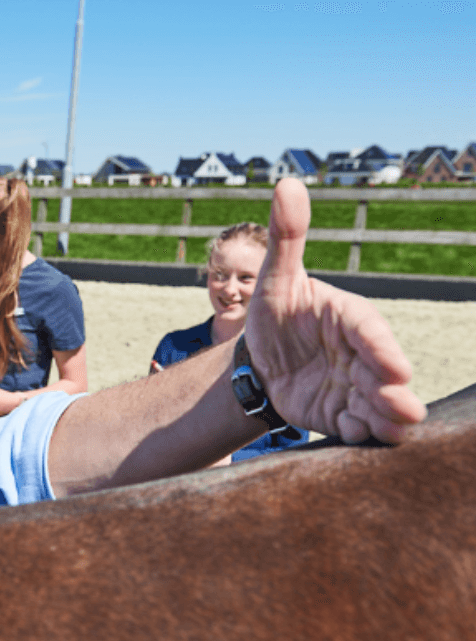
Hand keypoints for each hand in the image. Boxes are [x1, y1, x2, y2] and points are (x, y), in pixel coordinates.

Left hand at [245, 178, 425, 443]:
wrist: (258, 359)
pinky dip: (361, 434)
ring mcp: (353, 385)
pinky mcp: (341, 414)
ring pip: (378, 403)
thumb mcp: (273, 278)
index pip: (370, 331)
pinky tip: (360, 438)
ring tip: (392, 428)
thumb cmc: (272, 312)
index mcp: (348, 317)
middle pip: (383, 372)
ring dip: (387, 416)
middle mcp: (359, 353)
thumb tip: (288, 183)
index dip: (382, 349)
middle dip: (394, 390)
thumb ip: (286, 237)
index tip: (394, 367)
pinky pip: (356, 427)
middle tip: (400, 405)